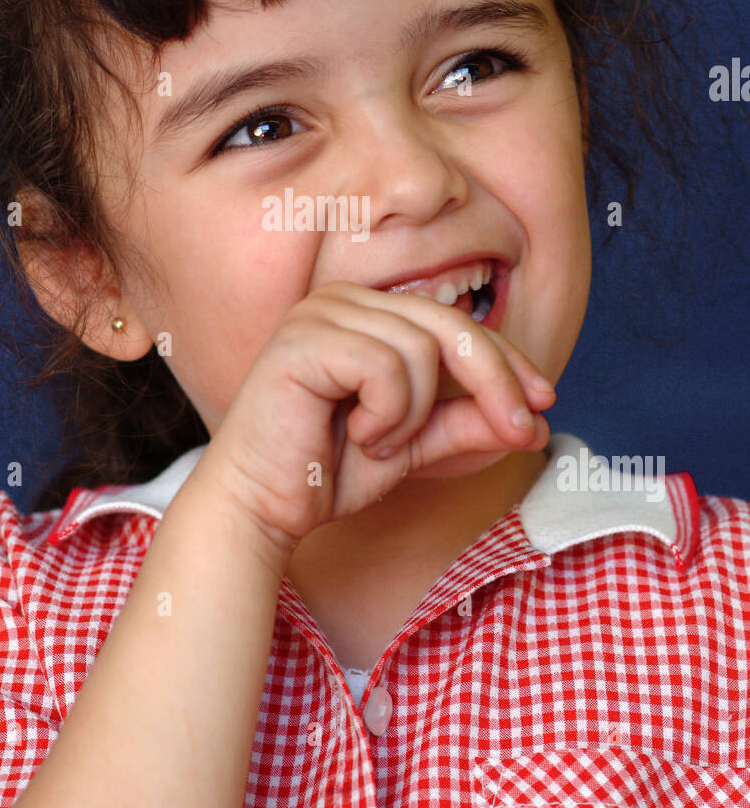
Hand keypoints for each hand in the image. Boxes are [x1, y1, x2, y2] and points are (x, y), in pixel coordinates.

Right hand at [190, 280, 553, 557]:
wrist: (262, 507)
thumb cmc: (327, 472)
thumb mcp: (415, 445)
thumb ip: (465, 423)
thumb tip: (537, 421)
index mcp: (368, 313)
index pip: (455, 322)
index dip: (507, 361)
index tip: (545, 403)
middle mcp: (343, 300)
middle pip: (449, 324)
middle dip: (496, 382)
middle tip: (521, 433)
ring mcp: (320, 313)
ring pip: (421, 349)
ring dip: (414, 413)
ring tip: (377, 441)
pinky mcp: (302, 340)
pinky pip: (385, 366)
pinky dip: (386, 413)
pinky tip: (356, 433)